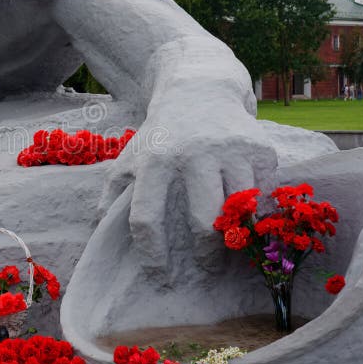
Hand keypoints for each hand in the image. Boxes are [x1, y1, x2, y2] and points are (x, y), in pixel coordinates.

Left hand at [99, 115, 277, 272]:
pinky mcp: (259, 148)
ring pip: (240, 212)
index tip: (159, 275)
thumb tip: (99, 227)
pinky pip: (264, 194)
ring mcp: (229, 150)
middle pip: (203, 222)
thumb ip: (112, 190)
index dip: (151, 254)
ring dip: (236, 235)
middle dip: (206, 253)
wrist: (200, 88)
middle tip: (206, 265)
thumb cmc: (162, 134)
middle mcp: (192, 154)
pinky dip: (258, 210)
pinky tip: (249, 212)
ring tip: (230, 243)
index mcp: (154, 161)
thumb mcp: (132, 154)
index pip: (146, 218)